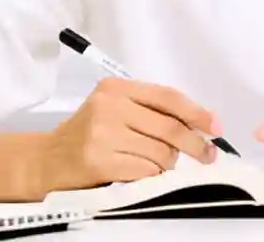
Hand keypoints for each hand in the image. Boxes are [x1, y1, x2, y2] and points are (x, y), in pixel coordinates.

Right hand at [39, 78, 222, 192]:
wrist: (48, 160)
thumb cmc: (88, 134)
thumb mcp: (113, 109)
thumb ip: (149, 109)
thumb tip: (199, 123)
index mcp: (116, 88)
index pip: (167, 96)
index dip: (197, 112)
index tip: (215, 126)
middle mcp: (109, 106)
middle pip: (169, 127)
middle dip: (195, 144)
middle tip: (208, 155)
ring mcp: (103, 134)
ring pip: (160, 153)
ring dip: (168, 164)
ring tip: (158, 164)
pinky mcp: (100, 162)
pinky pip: (145, 171)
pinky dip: (152, 175)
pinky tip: (142, 173)